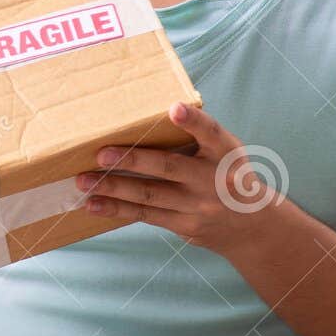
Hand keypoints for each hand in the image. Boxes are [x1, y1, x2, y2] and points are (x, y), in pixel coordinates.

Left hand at [73, 102, 288, 257]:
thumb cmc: (228, 175)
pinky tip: (93, 204)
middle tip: (101, 153)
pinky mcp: (184, 225)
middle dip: (133, 159)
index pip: (211, 132)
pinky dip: (117, 209)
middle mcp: (213, 179)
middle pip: (169, 167)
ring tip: (84, 180)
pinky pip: (146, 215)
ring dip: (114, 187)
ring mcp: (198, 205)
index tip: (174, 109)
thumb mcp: (226, 152)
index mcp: (225, 153)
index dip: (193, 121)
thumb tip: (154, 110)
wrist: (251, 226)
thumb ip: (199, 134)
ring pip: (150, 194)